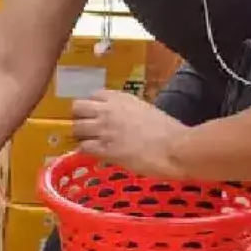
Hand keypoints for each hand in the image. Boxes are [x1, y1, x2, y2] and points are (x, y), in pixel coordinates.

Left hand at [71, 90, 189, 178]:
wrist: (173, 147)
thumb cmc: (167, 129)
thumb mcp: (145, 110)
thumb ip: (128, 111)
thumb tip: (122, 120)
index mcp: (120, 98)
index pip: (94, 95)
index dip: (93, 106)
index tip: (97, 114)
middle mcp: (108, 109)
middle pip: (78, 108)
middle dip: (80, 117)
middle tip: (88, 128)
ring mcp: (104, 129)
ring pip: (77, 127)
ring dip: (81, 135)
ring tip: (90, 142)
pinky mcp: (104, 149)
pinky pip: (83, 147)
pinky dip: (86, 151)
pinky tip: (95, 154)